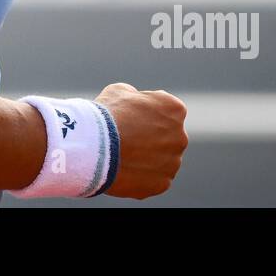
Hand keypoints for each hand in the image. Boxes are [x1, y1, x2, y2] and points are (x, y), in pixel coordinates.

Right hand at [93, 83, 187, 198]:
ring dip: (147, 158)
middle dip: (150, 137)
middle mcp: (180, 136)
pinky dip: (141, 176)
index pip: (165, 110)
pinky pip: (154, 179)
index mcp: (174, 109)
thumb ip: (135, 97)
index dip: (145, 113)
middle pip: (167, 137)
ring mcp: (173, 162)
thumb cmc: (106, 115)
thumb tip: (134, 103)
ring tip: (121, 157)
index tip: (129, 117)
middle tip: (125, 139)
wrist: (95, 147)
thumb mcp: (119, 92)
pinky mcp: (162, 183)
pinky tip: (123, 171)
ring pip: (162, 160)